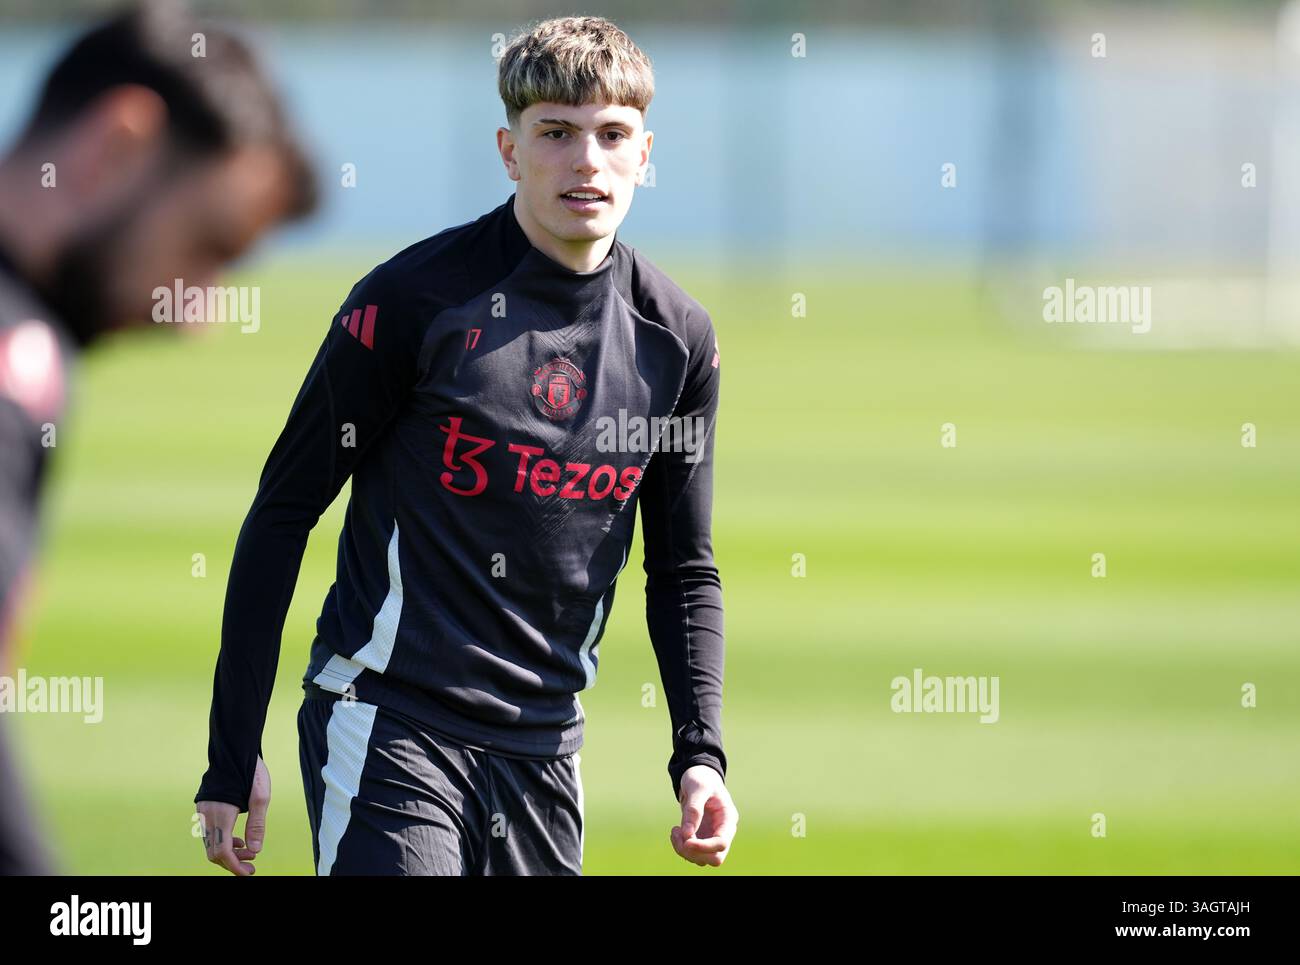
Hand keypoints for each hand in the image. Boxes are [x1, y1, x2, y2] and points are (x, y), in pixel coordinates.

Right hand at [197, 755, 270, 875]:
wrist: (235, 750)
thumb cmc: (251, 770)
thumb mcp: (261, 797)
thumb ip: (257, 824)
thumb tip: (255, 850)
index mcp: (222, 814)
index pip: (222, 851)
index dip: (234, 866)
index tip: (248, 873)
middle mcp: (208, 815)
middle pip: (214, 852)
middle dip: (232, 862)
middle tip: (251, 865)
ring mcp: (203, 812)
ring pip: (211, 844)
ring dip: (228, 852)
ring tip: (248, 852)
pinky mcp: (204, 808)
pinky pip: (210, 833)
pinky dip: (223, 841)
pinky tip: (239, 840)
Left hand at [670, 764, 737, 866]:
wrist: (698, 776)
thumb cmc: (701, 778)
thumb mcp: (698, 787)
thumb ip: (693, 809)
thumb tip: (687, 834)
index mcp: (728, 818)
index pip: (722, 843)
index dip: (704, 847)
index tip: (686, 840)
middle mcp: (724, 831)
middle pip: (715, 858)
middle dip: (694, 852)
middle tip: (678, 836)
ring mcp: (713, 836)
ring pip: (702, 859)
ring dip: (684, 851)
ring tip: (674, 831)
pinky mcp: (702, 838)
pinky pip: (693, 853)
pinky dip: (681, 847)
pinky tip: (675, 831)